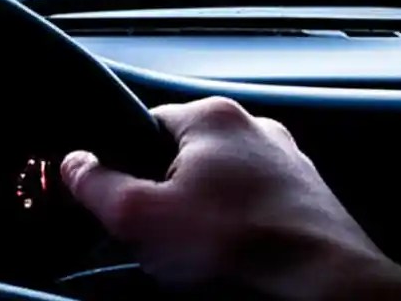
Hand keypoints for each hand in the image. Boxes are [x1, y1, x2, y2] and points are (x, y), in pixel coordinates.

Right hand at [61, 97, 400, 300]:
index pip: (144, 123)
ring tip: (202, 258)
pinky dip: (241, 236)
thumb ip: (94, 184)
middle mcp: (258, 131)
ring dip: (206, 220)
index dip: (123, 165)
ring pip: (222, 191)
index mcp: (213, 116)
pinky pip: (256, 215)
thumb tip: (74, 165)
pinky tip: (234, 265)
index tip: (121, 200)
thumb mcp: (138, 218)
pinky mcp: (312, 207)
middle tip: (162, 238)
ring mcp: (292, 169)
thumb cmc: (241, 250)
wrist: (326, 293)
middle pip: (183, 161)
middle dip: (167, 198)